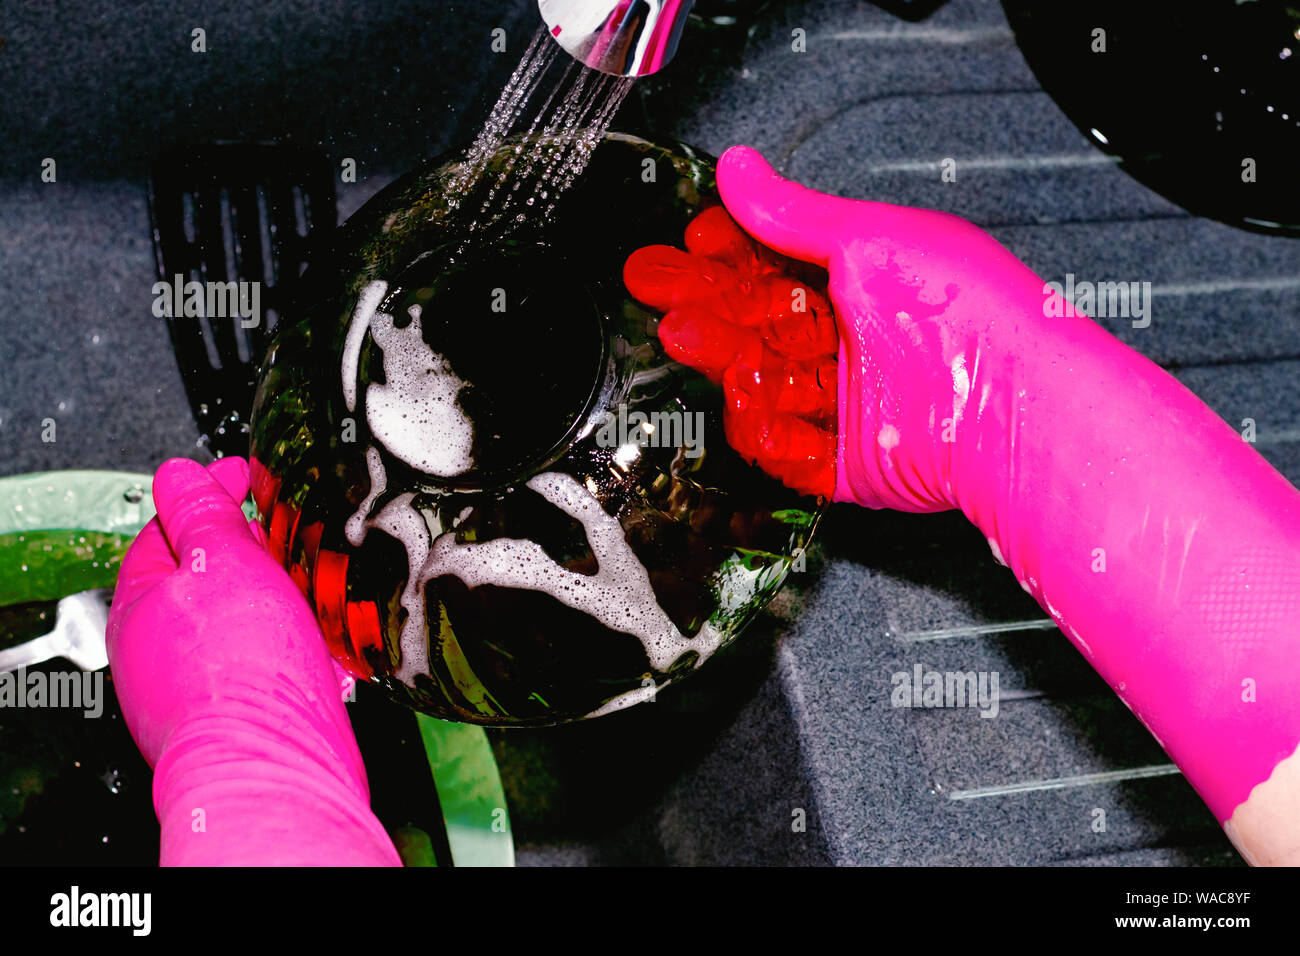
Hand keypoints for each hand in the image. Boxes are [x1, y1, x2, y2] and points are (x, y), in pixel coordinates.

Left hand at [107, 456, 399, 865]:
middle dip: (246, 553)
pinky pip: (267, 671)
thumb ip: (203, 513)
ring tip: (314, 594)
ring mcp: (197, 691)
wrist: (271, 762)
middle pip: (202, 581)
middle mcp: (157, 654)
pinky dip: (294, 653)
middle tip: (283, 533)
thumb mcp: (224, 561)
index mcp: (140, 606)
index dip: (206, 494)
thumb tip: (178, 475)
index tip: (240, 475)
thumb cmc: (240, 669)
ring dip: (276, 605)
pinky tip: (325, 654)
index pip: (166, 529)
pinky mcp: (241, 721)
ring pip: (240, 627)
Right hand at [701, 146, 1299, 863]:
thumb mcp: (872, 240)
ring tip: (691, 340)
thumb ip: (793, 215)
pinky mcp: (851, 467)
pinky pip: (787, 450)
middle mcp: (860, 344)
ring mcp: (855, 408)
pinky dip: (762, 428)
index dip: (729, 253)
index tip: (690, 245)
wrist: (1015, 411)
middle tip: (658, 295)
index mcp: (869, 282)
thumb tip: (735, 170)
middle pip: (762, 325)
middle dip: (707, 305)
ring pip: (767, 385)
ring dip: (724, 361)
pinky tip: (744, 400)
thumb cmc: (966, 314)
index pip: (780, 265)